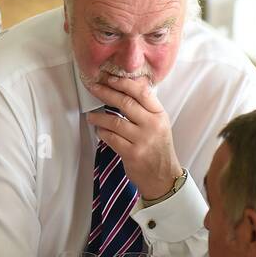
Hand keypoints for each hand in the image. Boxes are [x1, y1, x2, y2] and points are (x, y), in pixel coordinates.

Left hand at [85, 73, 181, 200]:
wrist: (163, 177)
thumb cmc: (158, 148)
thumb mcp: (159, 124)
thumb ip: (146, 107)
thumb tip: (128, 85)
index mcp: (159, 115)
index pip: (142, 92)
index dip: (124, 83)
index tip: (109, 78)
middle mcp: (153, 125)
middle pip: (126, 103)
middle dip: (106, 93)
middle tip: (94, 87)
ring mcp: (142, 140)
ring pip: (115, 121)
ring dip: (99, 117)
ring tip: (91, 116)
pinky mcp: (132, 154)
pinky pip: (111, 138)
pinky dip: (102, 132)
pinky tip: (99, 131)